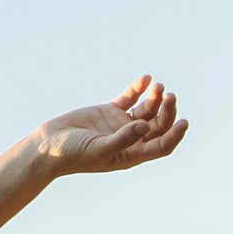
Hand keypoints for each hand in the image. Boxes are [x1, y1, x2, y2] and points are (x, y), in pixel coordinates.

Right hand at [30, 75, 188, 174]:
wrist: (49, 145)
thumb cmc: (73, 154)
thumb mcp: (99, 149)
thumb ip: (123, 139)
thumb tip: (145, 126)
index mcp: (132, 154)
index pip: (162, 146)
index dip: (175, 135)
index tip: (183, 122)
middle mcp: (131, 139)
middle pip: (158, 125)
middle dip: (167, 111)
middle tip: (170, 96)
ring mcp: (121, 125)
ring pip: (147, 110)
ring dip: (155, 98)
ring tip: (157, 86)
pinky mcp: (109, 112)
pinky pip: (129, 98)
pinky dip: (137, 89)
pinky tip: (145, 79)